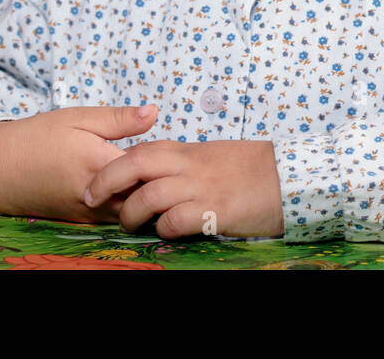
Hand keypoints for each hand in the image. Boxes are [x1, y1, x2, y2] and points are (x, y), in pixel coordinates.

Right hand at [0, 104, 159, 223]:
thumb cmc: (38, 138)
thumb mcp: (78, 118)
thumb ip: (119, 119)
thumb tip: (154, 111)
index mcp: (98, 164)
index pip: (147, 169)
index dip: (160, 158)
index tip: (165, 147)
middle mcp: (96, 196)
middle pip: (144, 195)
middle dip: (156, 181)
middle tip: (162, 164)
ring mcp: (89, 214)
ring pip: (132, 211)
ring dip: (143, 195)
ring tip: (146, 175)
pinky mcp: (83, 223)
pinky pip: (116, 218)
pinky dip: (126, 204)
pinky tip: (127, 187)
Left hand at [82, 139, 283, 238]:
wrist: (292, 176)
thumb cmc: (257, 170)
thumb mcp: (217, 158)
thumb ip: (189, 164)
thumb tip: (164, 175)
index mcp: (190, 151)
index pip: (142, 150)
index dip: (114, 165)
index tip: (97, 182)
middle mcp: (191, 166)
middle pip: (135, 164)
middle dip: (106, 181)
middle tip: (91, 199)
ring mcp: (202, 188)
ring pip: (149, 194)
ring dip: (132, 212)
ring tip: (131, 224)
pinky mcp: (215, 211)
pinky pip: (174, 220)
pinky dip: (163, 228)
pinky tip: (167, 232)